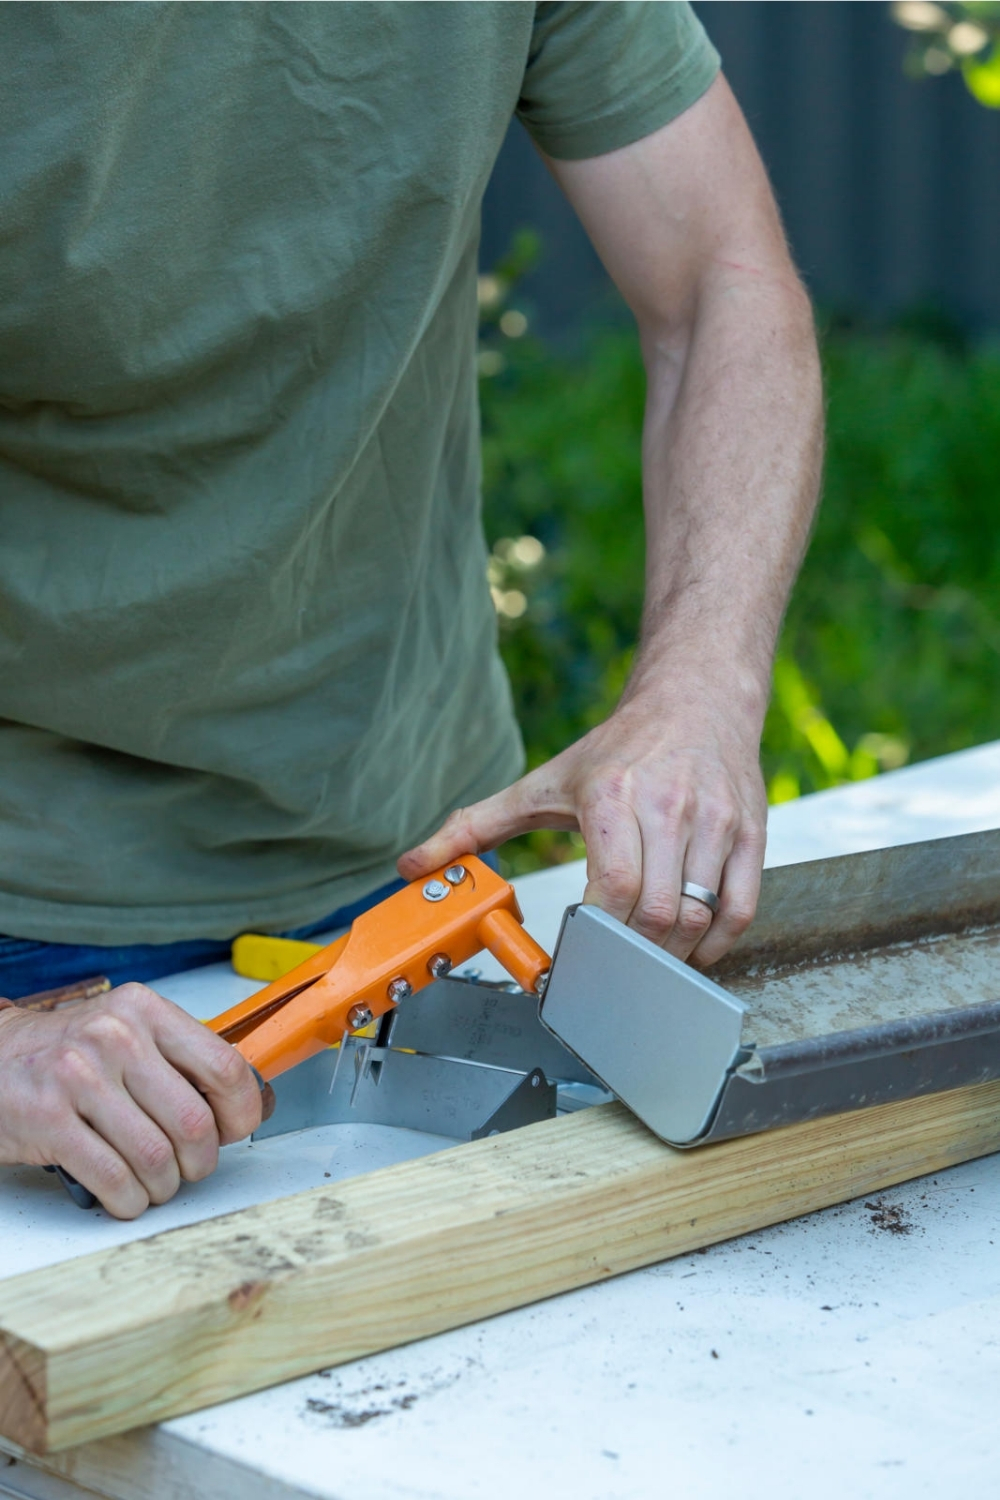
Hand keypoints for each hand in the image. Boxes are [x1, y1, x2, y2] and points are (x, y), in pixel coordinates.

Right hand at [0, 984, 262, 1218]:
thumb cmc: (69, 1053)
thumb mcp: (129, 1033)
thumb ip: (183, 1061)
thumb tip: (254, 1103)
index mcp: (144, 1011)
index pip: (224, 1066)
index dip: (242, 1111)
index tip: (235, 1130)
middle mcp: (115, 1037)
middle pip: (193, 1122)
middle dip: (200, 1161)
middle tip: (190, 1167)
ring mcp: (78, 1077)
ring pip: (155, 1157)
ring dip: (163, 1186)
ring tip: (155, 1182)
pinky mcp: (48, 1120)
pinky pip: (113, 1179)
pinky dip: (128, 1200)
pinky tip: (125, 1195)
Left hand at [399, 689, 766, 966]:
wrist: (697, 700)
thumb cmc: (618, 749)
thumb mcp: (542, 783)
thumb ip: (475, 826)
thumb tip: (412, 864)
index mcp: (614, 796)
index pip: (613, 887)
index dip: (595, 935)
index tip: (574, 959)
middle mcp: (670, 807)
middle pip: (656, 913)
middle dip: (629, 957)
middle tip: (608, 975)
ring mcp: (717, 822)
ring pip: (699, 916)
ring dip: (670, 956)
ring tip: (642, 965)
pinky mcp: (752, 833)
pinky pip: (740, 910)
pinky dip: (715, 944)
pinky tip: (689, 948)